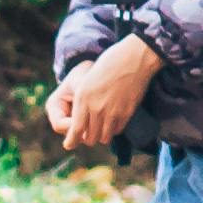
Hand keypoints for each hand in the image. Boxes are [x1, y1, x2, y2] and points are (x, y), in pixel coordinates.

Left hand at [45, 36, 164, 150]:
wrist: (133, 58)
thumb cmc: (109, 64)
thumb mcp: (88, 81)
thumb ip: (83, 100)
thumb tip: (80, 121)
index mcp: (83, 98)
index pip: (75, 129)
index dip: (72, 140)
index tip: (69, 144)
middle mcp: (96, 108)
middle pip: (90, 138)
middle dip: (88, 138)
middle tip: (89, 134)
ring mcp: (112, 112)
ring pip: (104, 138)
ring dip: (101, 135)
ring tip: (101, 129)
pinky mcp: (126, 113)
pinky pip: (117, 131)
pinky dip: (113, 130)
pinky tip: (113, 121)